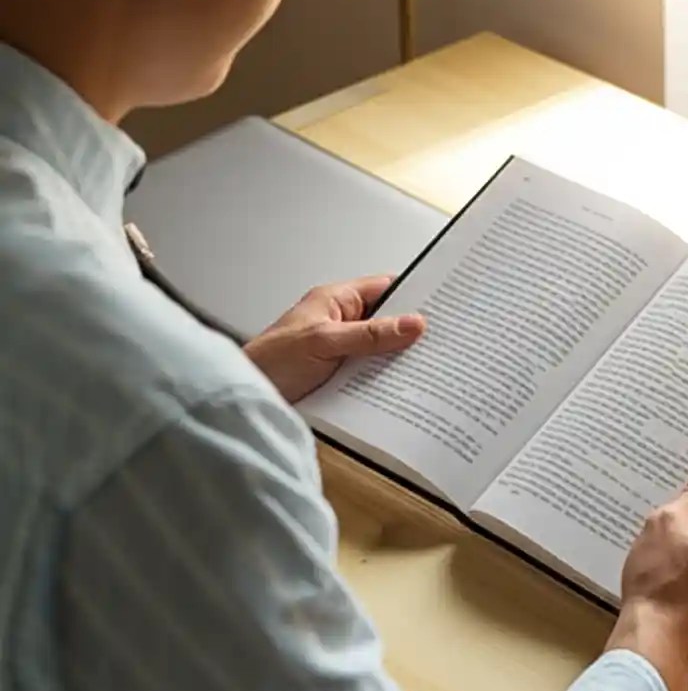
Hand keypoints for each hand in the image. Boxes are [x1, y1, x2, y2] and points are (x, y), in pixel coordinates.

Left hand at [244, 275, 425, 402]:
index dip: (414, 295)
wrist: (242, 402)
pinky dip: (386, 382)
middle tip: (441, 342)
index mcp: (335, 301)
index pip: (385, 289)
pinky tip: (403, 391)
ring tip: (429, 368)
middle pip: (388, 322)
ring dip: (399, 361)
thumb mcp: (324, 342)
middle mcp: (340, 323)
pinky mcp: (340, 378)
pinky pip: (372, 375)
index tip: (441, 305)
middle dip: (411, 332)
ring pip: (382, 351)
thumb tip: (412, 323)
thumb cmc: (269, 362)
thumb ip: (369, 334)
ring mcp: (341, 351)